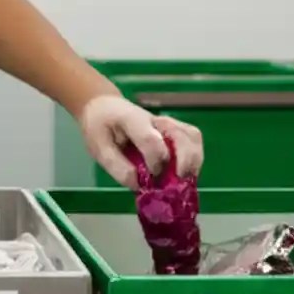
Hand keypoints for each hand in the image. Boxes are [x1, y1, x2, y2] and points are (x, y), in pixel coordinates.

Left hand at [76, 94, 203, 188]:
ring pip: (192, 136)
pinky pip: (193, 140)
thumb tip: (138, 185)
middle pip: (180, 134)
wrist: (105, 107)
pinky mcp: (175, 130)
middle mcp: (155, 119)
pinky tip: (185, 175)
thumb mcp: (98, 147)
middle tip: (177, 181)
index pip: (150, 139)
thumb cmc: (100, 127)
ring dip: (194, 160)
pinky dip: (195, 158)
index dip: (155, 160)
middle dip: (184, 160)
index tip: (150, 179)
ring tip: (184, 180)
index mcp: (131, 120)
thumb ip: (116, 166)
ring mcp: (168, 123)